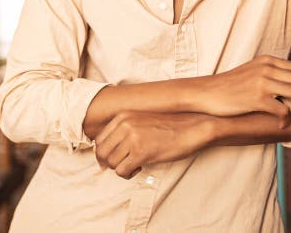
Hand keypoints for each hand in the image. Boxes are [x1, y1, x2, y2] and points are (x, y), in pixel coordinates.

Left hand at [94, 111, 211, 178]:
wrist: (191, 128)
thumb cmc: (169, 127)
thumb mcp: (141, 121)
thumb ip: (123, 130)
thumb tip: (103, 153)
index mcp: (123, 116)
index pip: (99, 139)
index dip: (104, 153)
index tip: (113, 160)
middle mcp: (124, 125)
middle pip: (102, 152)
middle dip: (110, 163)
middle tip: (124, 164)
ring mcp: (132, 138)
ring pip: (111, 163)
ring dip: (121, 168)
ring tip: (135, 164)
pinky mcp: (140, 152)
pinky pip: (121, 171)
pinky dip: (128, 174)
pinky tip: (139, 168)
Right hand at [198, 55, 290, 123]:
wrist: (207, 92)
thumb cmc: (229, 85)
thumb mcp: (252, 71)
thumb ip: (270, 72)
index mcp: (268, 61)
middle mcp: (267, 69)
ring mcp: (262, 83)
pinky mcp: (256, 98)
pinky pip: (283, 109)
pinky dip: (286, 119)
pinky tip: (281, 123)